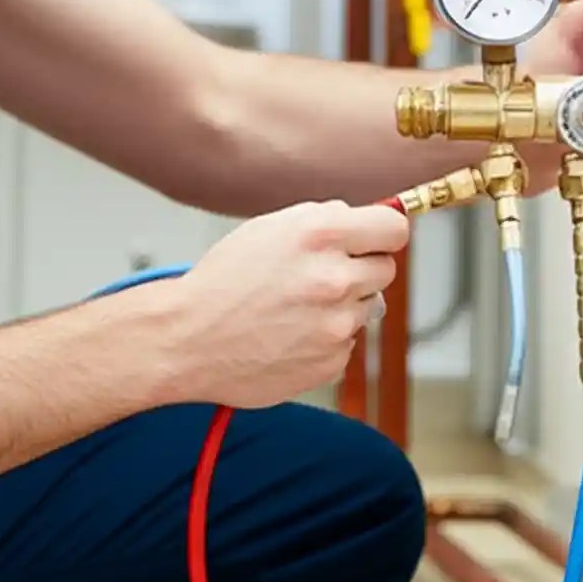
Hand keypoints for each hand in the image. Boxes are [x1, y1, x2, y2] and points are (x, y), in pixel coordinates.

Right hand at [168, 200, 407, 407]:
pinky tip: (290, 335)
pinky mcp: (332, 361)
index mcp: (321, 235)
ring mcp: (336, 325)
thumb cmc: (222, 283)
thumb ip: (323, 220)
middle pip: (385, 270)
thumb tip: (363, 221)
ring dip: (341, 307)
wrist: (188, 340)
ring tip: (294, 309)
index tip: (376, 241)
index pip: (394, 229)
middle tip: (320, 277)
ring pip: (366, 308)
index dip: (383, 234)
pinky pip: (347, 342)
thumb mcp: (268, 229)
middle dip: (360, 270)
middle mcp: (335, 279)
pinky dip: (325, 339)